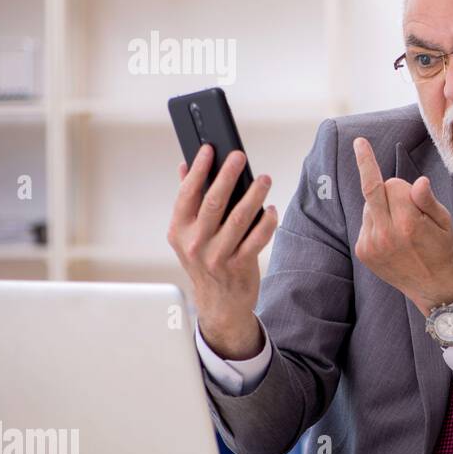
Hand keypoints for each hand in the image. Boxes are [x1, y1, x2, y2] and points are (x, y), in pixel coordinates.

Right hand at [167, 144, 278, 359]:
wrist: (218, 305)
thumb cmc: (204, 262)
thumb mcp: (187, 235)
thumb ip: (187, 201)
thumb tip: (185, 166)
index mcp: (179, 231)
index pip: (187, 194)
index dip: (199, 169)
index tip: (209, 148)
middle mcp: (195, 243)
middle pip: (213, 202)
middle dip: (227, 175)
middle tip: (239, 156)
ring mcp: (217, 256)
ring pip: (238, 219)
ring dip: (253, 196)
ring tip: (264, 178)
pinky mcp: (239, 266)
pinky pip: (256, 239)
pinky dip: (266, 222)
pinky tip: (272, 209)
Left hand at [352, 136, 452, 315]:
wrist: (433, 286)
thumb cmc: (442, 249)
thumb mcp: (444, 221)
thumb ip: (427, 200)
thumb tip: (418, 182)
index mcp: (408, 224)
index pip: (391, 184)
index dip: (403, 183)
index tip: (371, 152)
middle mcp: (385, 234)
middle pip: (374, 189)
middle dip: (377, 176)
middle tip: (369, 155)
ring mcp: (371, 244)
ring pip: (368, 206)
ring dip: (381, 206)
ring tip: (400, 224)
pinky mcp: (363, 251)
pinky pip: (365, 222)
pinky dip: (376, 221)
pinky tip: (390, 235)